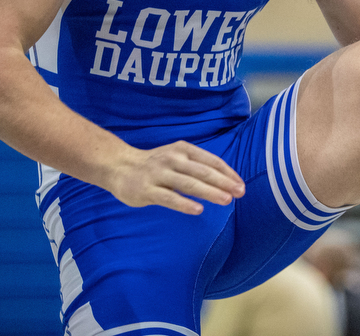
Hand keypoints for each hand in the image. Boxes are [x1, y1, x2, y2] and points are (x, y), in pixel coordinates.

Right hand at [108, 140, 245, 214]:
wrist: (119, 166)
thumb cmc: (156, 164)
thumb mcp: (178, 156)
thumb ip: (197, 166)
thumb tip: (225, 180)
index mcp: (184, 150)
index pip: (211, 161)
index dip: (228, 173)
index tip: (240, 185)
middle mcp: (173, 159)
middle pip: (203, 172)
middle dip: (224, 182)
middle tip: (240, 192)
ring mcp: (159, 174)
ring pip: (188, 183)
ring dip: (209, 191)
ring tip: (226, 200)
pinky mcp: (147, 190)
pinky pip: (169, 198)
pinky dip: (184, 203)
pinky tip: (198, 210)